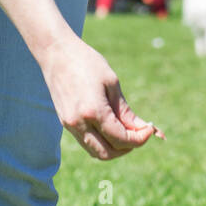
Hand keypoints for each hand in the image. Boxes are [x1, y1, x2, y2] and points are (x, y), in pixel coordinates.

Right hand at [35, 32, 163, 159]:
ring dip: (114, 148)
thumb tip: (141, 129)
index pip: (120, 139)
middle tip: (139, 134)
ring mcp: (70, 125)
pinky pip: (87, 143)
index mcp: (93, 111)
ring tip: (126, 133)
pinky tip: (111, 129)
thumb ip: (125, 111)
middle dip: (127, 148)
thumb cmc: (86, 62)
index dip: (139, 139)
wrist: (55, 53)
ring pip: (96, 152)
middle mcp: (78, 123)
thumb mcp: (112, 83)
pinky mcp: (66, 123)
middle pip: (107, 153)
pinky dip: (102, 142)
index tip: (150, 130)